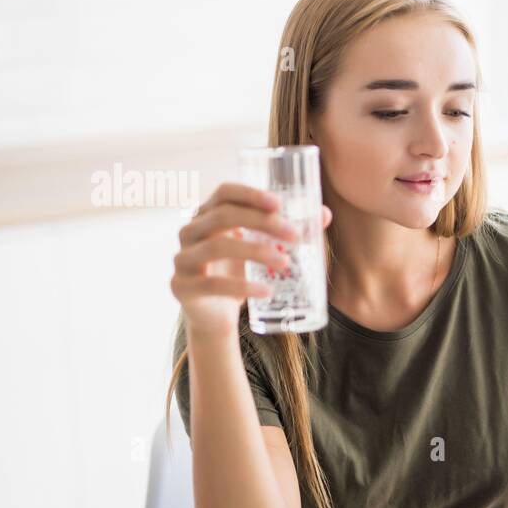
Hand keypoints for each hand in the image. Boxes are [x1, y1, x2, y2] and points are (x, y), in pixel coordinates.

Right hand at [171, 183, 332, 336]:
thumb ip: (286, 231)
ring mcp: (182, 258)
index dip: (250, 194)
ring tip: (286, 262)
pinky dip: (243, 287)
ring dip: (256, 251)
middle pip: (223, 216)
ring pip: (218, 247)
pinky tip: (267, 291)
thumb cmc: (238, 272)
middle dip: (262, 222)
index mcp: (207, 215)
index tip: (279, 204)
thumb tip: (324, 214)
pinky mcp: (182, 286)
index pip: (224, 193)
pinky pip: (213, 284)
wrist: (215, 314)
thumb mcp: (259, 248)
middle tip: (295, 235)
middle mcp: (190, 231)